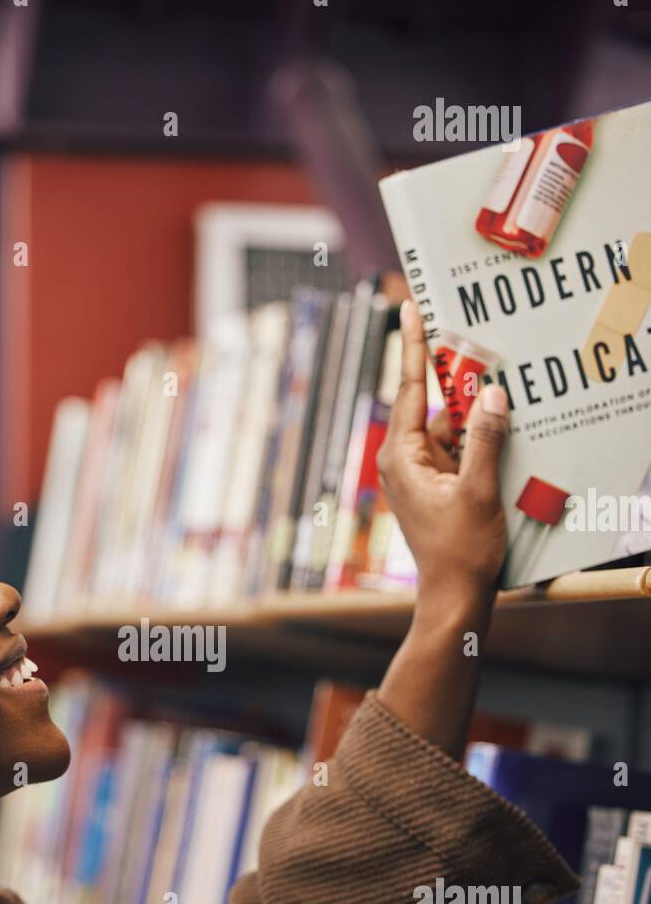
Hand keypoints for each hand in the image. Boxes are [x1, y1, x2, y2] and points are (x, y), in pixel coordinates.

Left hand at [377, 300, 508, 608]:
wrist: (454, 596)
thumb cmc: (460, 551)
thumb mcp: (480, 491)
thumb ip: (486, 439)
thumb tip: (490, 394)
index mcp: (400, 456)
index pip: (408, 388)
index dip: (412, 345)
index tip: (408, 308)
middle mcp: (402, 459)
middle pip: (433, 404)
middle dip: (460, 383)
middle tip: (483, 352)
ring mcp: (418, 471)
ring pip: (450, 427)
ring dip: (476, 419)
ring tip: (500, 413)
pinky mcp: (434, 483)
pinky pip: (457, 447)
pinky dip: (478, 441)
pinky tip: (502, 436)